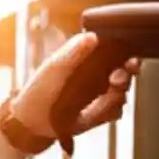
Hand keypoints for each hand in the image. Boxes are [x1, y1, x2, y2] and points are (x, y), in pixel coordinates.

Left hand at [10, 32, 139, 139]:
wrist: (30, 123)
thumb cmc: (38, 90)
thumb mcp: (54, 68)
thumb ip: (73, 52)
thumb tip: (93, 36)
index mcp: (86, 59)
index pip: (114, 49)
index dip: (125, 50)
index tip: (128, 54)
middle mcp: (96, 75)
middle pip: (126, 69)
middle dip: (129, 71)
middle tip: (117, 78)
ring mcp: (100, 95)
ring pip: (123, 91)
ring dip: (118, 93)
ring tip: (105, 94)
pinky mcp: (101, 114)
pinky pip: (116, 111)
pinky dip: (109, 111)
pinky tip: (93, 112)